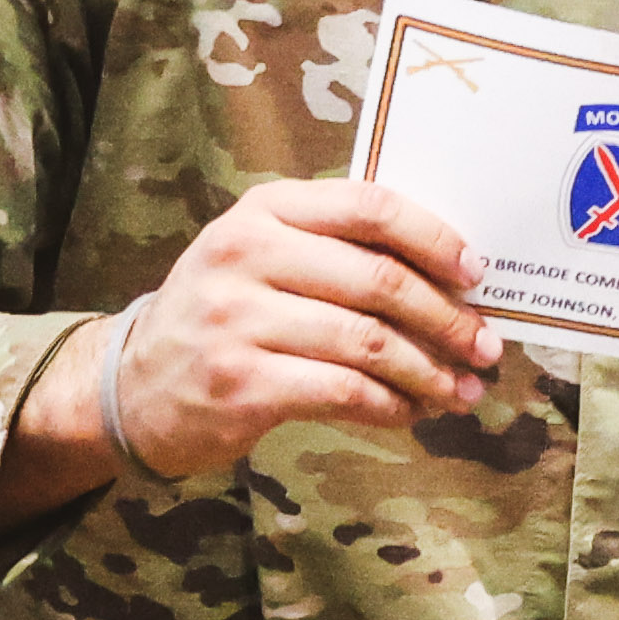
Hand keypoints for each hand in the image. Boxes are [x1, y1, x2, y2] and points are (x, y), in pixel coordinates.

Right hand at [92, 178, 497, 476]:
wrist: (133, 386)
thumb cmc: (225, 316)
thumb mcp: (263, 257)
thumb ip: (338, 250)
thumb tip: (453, 278)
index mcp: (263, 211)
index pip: (370, 206)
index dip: (436, 239)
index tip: (478, 273)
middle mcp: (245, 255)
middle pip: (380, 281)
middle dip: (448, 319)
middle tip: (485, 348)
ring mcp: (238, 320)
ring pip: (369, 343)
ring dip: (430, 372)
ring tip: (462, 390)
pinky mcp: (240, 383)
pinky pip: (342, 392)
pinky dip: (390, 405)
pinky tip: (411, 412)